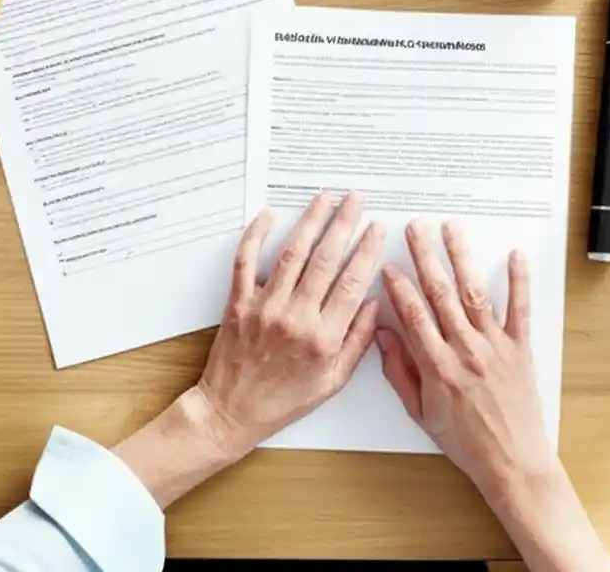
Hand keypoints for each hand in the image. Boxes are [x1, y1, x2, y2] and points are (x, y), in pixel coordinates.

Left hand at [197, 191, 385, 455]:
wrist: (232, 411)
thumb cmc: (283, 401)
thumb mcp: (333, 382)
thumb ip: (358, 342)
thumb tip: (376, 305)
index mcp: (324, 338)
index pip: (353, 282)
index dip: (368, 250)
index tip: (377, 228)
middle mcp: (296, 318)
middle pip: (326, 259)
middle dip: (344, 224)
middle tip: (356, 199)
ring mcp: (265, 308)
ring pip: (292, 254)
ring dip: (311, 221)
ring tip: (324, 198)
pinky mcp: (239, 304)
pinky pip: (246, 262)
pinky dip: (256, 235)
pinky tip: (269, 215)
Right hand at [378, 221, 609, 571]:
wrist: (511, 460)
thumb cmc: (465, 441)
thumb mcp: (420, 412)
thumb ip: (400, 371)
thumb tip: (383, 334)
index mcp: (437, 367)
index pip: (413, 315)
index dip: (399, 286)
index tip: (388, 264)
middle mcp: (466, 350)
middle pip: (440, 294)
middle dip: (425, 257)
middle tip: (415, 228)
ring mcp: (495, 346)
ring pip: (474, 293)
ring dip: (461, 257)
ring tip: (451, 229)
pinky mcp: (520, 348)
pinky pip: (520, 308)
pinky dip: (519, 280)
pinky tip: (514, 255)